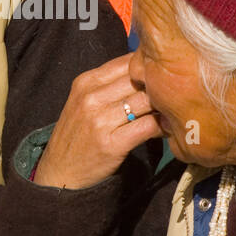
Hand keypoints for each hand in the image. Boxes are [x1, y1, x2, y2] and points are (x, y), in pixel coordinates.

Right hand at [33, 53, 163, 189]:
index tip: (163, 77)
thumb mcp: (84, 102)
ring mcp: (100, 120)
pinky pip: (148, 125)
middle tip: (176, 94)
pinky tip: (167, 128)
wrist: (59, 174)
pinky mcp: (112, 143)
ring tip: (174, 111)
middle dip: (159, 86)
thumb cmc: (78, 136)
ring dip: (164, 105)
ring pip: (146, 100)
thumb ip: (109, 86)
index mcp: (86, 81)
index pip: (127, 62)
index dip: (149, 67)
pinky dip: (162, 126)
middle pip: (139, 79)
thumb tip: (146, 70)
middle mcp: (91, 97)